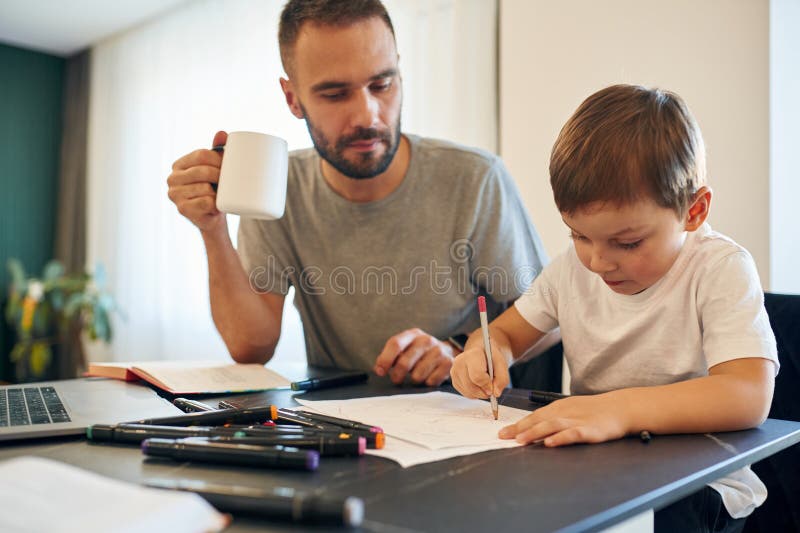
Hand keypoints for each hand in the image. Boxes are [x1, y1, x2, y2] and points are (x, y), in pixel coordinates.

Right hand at [167, 131, 227, 234]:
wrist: (213, 217)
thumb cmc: (214, 189)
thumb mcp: (215, 169)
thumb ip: (217, 151)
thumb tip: (222, 133)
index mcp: (179, 164)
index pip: (201, 155)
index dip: (219, 160)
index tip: (229, 168)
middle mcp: (172, 178)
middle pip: (203, 171)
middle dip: (220, 176)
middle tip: (229, 183)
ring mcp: (175, 194)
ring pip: (205, 188)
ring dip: (218, 193)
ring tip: (220, 196)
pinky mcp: (182, 208)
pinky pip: (206, 202)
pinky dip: (215, 204)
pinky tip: (215, 206)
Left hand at [373, 328, 454, 385]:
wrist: (449, 351)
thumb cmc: (420, 352)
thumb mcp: (406, 347)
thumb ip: (391, 356)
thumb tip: (378, 369)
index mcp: (413, 334)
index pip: (395, 344)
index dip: (385, 360)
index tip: (380, 372)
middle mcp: (426, 340)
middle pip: (404, 363)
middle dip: (397, 375)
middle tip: (396, 379)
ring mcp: (439, 352)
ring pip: (417, 376)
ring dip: (415, 380)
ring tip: (418, 374)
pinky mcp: (448, 364)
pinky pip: (430, 382)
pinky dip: (427, 383)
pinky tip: (430, 375)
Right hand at [450, 339, 508, 398]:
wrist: (482, 354)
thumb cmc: (491, 359)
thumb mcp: (502, 365)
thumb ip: (502, 378)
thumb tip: (496, 393)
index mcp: (472, 355)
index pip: (477, 376)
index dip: (487, 385)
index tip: (493, 386)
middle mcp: (459, 362)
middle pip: (471, 386)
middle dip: (484, 392)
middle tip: (491, 388)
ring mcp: (454, 372)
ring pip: (468, 392)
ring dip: (480, 394)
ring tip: (485, 385)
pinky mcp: (454, 381)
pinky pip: (466, 394)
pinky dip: (475, 394)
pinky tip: (479, 385)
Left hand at [498, 393, 630, 446]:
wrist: (620, 408)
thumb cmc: (593, 410)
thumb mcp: (570, 410)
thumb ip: (553, 418)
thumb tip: (532, 429)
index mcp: (558, 408)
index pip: (533, 416)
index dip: (517, 425)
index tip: (502, 433)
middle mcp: (564, 413)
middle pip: (538, 420)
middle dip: (519, 429)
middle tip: (503, 437)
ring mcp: (576, 421)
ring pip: (551, 425)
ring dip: (534, 433)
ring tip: (520, 440)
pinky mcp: (589, 430)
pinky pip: (572, 434)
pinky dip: (560, 438)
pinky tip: (550, 443)